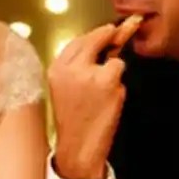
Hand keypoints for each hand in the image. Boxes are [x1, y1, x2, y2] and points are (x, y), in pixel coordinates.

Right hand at [48, 16, 140, 178]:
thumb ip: (79, 66)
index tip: (107, 31)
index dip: (95, 35)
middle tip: (122, 31)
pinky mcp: (109, 82)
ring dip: (113, 71)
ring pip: (113, 59)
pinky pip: (121, 73)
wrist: (78, 148)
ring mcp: (91, 74)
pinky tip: (108, 102)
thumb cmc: (74, 122)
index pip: (77, 41)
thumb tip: (102, 44)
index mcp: (56, 69)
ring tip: (102, 96)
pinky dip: (119, 85)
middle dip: (110, 35)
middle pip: (95, 38)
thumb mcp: (65, 89)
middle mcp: (72, 68)